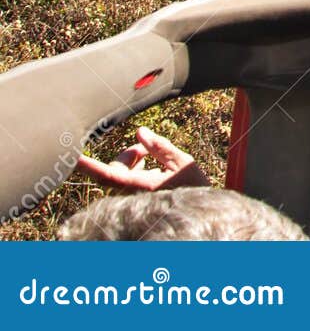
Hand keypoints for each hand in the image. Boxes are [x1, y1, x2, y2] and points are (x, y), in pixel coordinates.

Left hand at [77, 126, 210, 190]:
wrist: (200, 213)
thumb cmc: (194, 188)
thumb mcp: (183, 163)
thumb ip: (160, 147)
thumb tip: (140, 132)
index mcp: (142, 186)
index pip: (108, 174)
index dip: (89, 165)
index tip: (73, 157)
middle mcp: (131, 195)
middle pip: (114, 168)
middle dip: (128, 155)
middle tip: (148, 151)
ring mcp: (130, 199)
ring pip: (118, 174)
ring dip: (132, 163)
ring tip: (153, 162)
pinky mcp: (132, 200)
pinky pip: (123, 181)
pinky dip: (134, 171)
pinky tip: (152, 172)